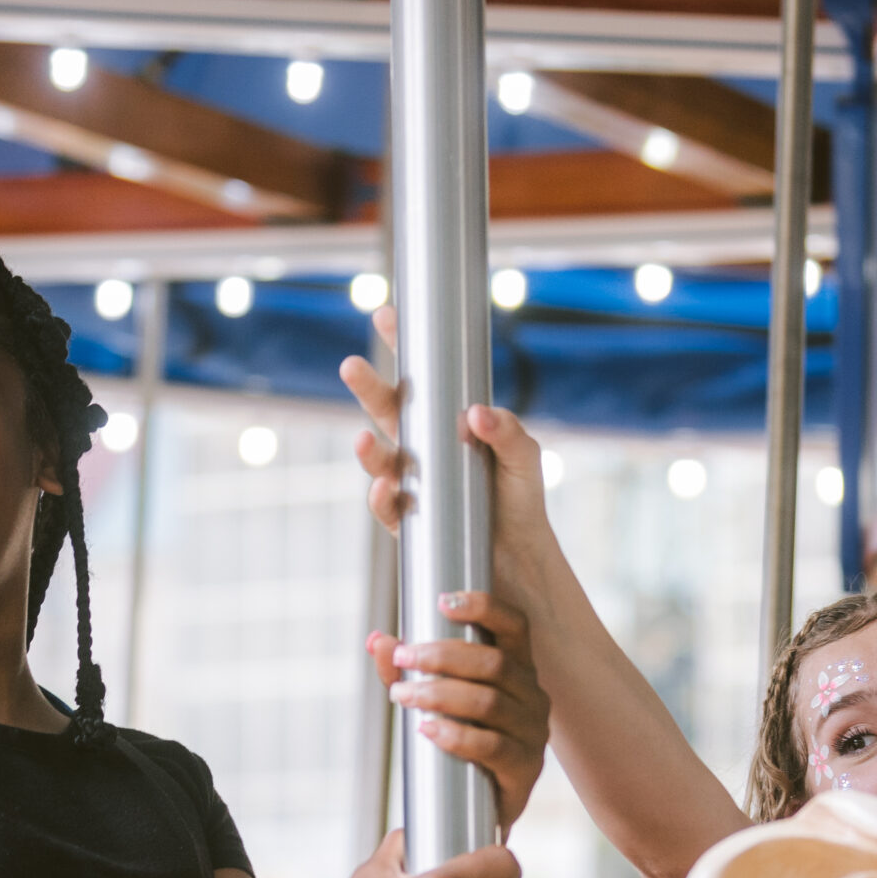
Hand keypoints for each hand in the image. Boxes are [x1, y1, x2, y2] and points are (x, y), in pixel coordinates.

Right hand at [341, 308, 556, 587]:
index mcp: (445, 424)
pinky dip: (381, 498)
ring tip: (364, 441)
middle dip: (366, 388)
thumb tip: (475, 414)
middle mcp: (421, 450)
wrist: (520, 561)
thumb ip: (508, 431)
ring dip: (367, 451)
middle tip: (351, 366)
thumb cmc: (520, 502)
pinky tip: (387, 489)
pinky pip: (385, 508)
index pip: (418, 379)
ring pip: (377, 460)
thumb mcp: (525, 458)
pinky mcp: (407, 523)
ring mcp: (410, 485)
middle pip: (385, 411)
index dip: (401, 347)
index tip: (387, 316)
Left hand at [367, 592, 548, 827]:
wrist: (476, 808)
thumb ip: (406, 669)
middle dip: (442, 656)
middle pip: (494, 664)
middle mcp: (532, 695)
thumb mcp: (431, 698)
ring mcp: (533, 733)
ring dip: (440, 694)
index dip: (484, 607)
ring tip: (402, 694)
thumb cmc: (459, 739)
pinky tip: (426, 729)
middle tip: (402, 657)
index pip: (514, 626)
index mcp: (517, 668)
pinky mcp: (524, 769)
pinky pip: (492, 746)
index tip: (442, 601)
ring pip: (489, 703)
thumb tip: (376, 640)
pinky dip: (455, 735)